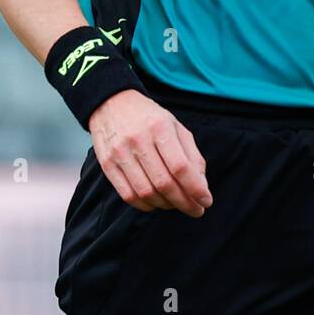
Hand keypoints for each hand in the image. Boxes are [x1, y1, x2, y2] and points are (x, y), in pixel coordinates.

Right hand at [88, 89, 210, 213]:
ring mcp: (120, 153)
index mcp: (160, 127)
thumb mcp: (175, 127)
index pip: (180, 167)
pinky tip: (157, 203)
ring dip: (166, 205)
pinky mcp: (107, 164)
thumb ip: (191, 155)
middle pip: (164, 183)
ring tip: (176, 204)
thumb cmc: (149, 118)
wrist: (111, 104)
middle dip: (184, 202)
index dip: (195, 189)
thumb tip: (201, 186)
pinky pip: (128, 195)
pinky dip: (146, 205)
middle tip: (196, 210)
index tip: (206, 201)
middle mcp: (138, 140)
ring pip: (146, 192)